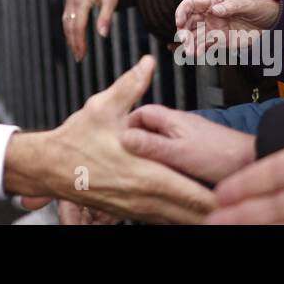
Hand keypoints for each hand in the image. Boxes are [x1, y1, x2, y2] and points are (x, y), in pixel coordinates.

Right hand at [3, 57, 216, 222]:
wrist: (49, 165)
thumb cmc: (75, 140)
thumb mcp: (103, 107)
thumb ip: (131, 87)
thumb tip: (146, 63)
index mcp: (147, 173)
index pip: (192, 194)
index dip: (215, 198)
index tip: (233, 196)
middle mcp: (145, 196)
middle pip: (189, 213)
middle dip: (212, 212)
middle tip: (233, 207)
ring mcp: (136, 207)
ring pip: (175, 219)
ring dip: (195, 216)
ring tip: (216, 214)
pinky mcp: (127, 211)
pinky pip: (159, 219)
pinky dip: (175, 217)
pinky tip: (185, 211)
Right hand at [62, 0, 119, 61]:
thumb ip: (106, 18)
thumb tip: (102, 35)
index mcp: (82, 0)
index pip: (78, 27)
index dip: (79, 43)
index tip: (82, 56)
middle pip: (69, 26)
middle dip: (73, 43)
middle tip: (79, 58)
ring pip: (66, 21)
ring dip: (70, 36)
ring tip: (76, 50)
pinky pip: (67, 14)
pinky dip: (69, 26)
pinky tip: (74, 35)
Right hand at [123, 105, 256, 183]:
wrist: (253, 164)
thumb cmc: (222, 155)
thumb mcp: (180, 151)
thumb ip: (152, 144)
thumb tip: (124, 135)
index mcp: (171, 121)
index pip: (141, 113)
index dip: (128, 124)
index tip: (118, 139)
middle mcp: (178, 130)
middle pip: (148, 132)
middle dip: (137, 144)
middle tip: (126, 159)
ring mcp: (186, 143)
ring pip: (159, 149)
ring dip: (150, 159)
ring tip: (141, 175)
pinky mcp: (193, 159)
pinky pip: (170, 164)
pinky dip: (163, 173)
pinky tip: (162, 187)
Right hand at [174, 0, 279, 58]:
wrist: (268, 23)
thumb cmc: (256, 8)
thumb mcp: (245, 4)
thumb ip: (230, 6)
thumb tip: (214, 9)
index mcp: (212, 0)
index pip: (190, 4)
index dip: (182, 12)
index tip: (179, 22)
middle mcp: (208, 14)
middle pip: (189, 21)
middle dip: (183, 30)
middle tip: (184, 39)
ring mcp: (212, 27)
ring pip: (195, 35)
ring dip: (190, 43)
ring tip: (190, 52)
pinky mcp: (218, 39)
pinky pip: (205, 45)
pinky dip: (199, 49)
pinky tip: (197, 54)